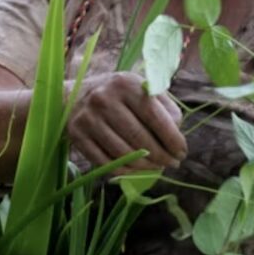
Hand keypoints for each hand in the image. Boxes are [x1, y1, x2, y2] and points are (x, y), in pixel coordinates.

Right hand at [68, 72, 186, 174]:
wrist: (72, 96)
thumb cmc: (116, 94)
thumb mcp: (139, 89)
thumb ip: (163, 106)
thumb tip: (177, 131)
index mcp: (125, 84)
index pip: (155, 116)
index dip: (172, 139)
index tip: (182, 152)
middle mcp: (104, 99)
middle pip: (140, 138)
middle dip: (162, 156)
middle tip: (172, 164)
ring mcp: (88, 118)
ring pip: (123, 153)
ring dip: (145, 166)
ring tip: (156, 167)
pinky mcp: (77, 136)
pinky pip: (106, 162)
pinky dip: (124, 170)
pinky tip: (135, 169)